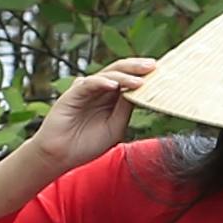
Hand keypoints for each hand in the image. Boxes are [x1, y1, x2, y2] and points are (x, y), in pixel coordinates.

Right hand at [31, 57, 159, 174]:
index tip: (161, 75)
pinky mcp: (73, 94)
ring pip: (107, 75)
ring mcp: (86, 91)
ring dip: (124, 76)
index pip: (129, 81)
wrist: (61, 156)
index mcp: (111, 98)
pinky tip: (114, 85)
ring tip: (139, 80)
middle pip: (120, 72)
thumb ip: (125, 110)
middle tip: (153, 67)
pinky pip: (89, 83)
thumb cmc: (86, 144)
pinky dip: (102, 82)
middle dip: (137, 68)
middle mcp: (100, 91)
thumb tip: (139, 92)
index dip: (144, 76)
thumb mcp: (115, 128)